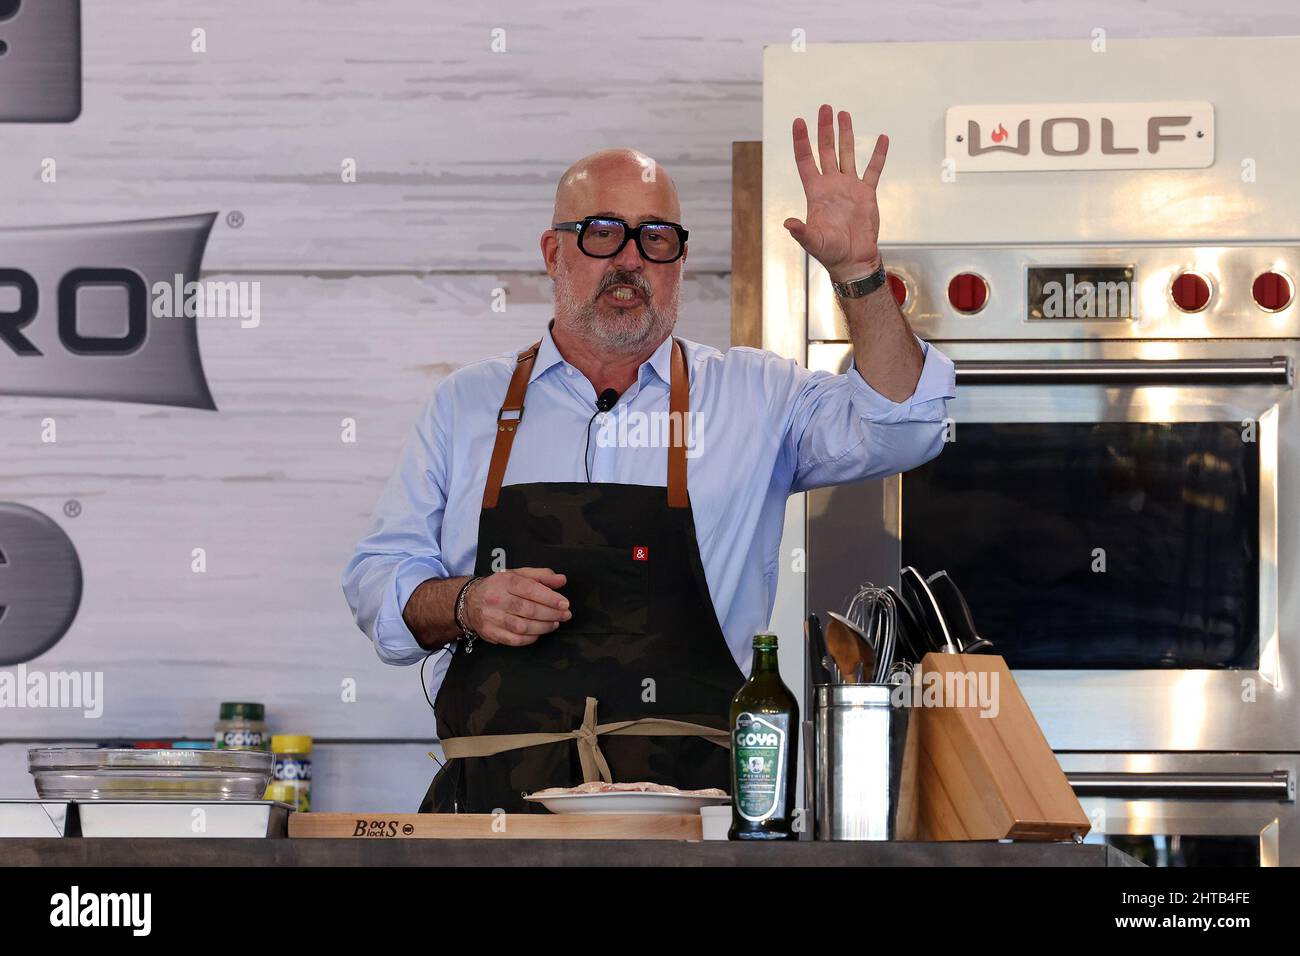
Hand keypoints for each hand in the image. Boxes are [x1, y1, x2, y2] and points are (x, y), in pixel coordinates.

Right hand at [464, 567, 570, 646]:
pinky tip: (539, 633)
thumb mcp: (518, 574)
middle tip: (565, 616)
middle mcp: (496, 599)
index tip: (565, 604)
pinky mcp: (490, 633)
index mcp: (505, 581)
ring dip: (543, 627)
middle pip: (528, 610)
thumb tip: (562, 580)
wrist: (469, 602)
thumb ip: (541, 576)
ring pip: (523, 627)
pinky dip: (530, 638)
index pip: (530, 589)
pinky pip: (514, 640)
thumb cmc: (500, 587)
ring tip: (554, 624)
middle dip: (551, 614)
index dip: (550, 598)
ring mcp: (492, 617)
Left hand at [785, 104, 887, 283]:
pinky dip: (878, 155)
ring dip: (846, 134)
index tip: (799, 122)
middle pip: (826, 150)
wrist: (853, 260)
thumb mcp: (812, 242)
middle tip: (824, 108)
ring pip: (847, 154)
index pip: (806, 160)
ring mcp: (849, 187)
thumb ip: (801, 232)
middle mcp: (831, 185)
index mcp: (816, 193)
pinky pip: (873, 170)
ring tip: (844, 114)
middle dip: (825, 129)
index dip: (802, 141)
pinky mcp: (866, 193)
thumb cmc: (830, 252)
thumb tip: (787, 224)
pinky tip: (882, 139)